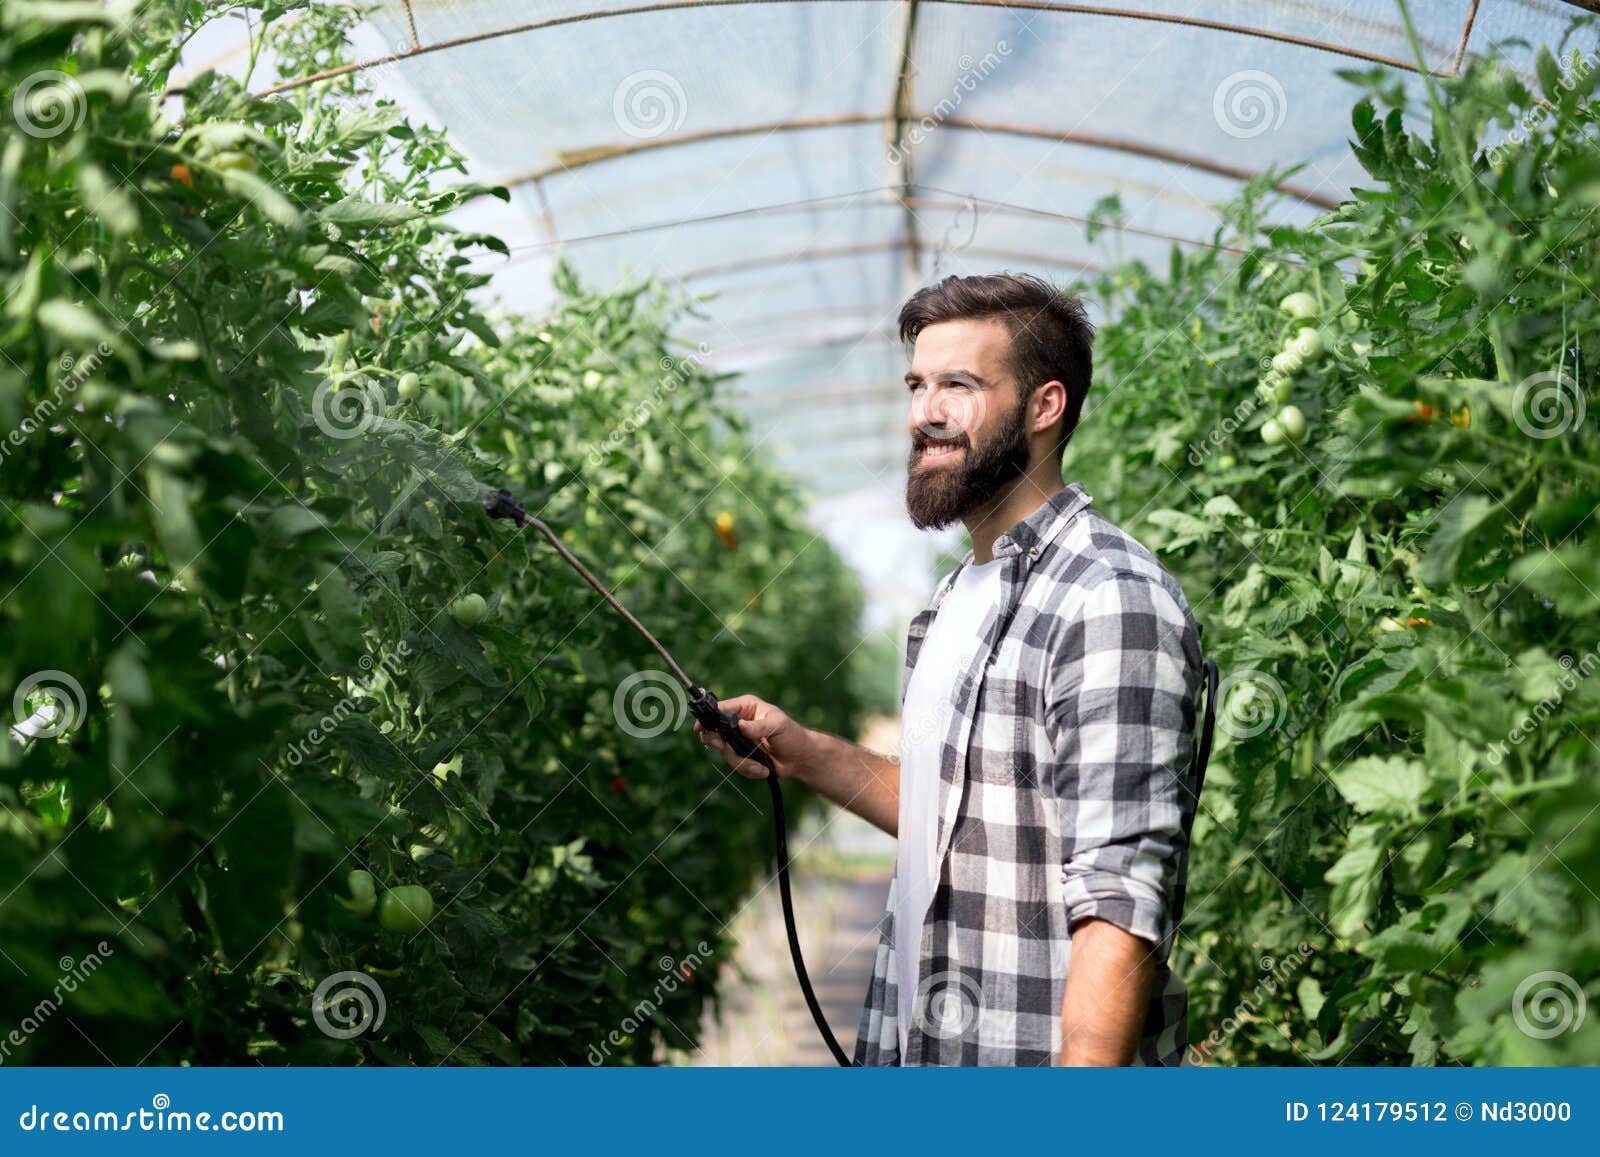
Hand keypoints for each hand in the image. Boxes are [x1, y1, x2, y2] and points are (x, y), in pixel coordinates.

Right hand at [694, 694, 810, 779]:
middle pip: (715, 733)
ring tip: (761, 766)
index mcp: (745, 707)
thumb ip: (758, 726)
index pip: (721, 709)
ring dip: (743, 762)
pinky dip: (750, 770)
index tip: (701, 728)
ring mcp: (738, 741)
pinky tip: (764, 769)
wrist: (799, 758)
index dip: (708, 718)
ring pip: (725, 753)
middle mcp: (738, 723)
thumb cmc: (792, 735)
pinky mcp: (742, 756)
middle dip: (722, 745)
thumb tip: (740, 725)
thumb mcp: (778, 725)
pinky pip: (736, 766)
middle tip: (726, 747)